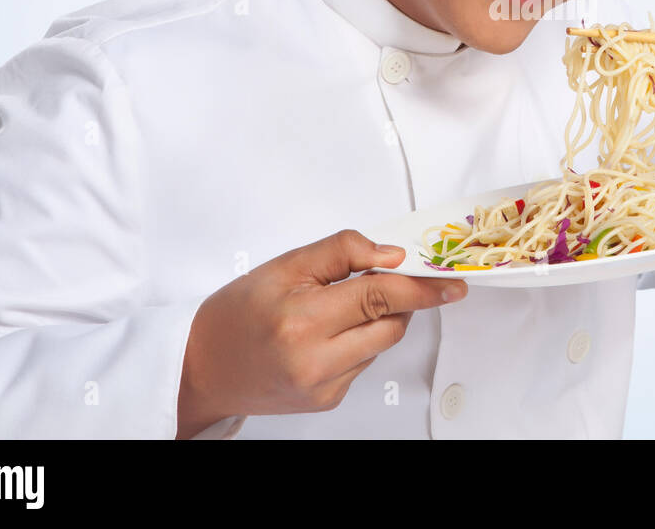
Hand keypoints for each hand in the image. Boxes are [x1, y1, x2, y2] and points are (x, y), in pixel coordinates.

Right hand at [176, 229, 465, 438]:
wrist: (203, 367)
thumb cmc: (238, 312)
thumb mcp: (284, 265)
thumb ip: (342, 252)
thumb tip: (391, 255)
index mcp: (303, 320)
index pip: (380, 296)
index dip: (421, 286)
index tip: (451, 282)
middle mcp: (315, 360)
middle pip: (391, 323)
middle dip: (398, 298)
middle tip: (383, 280)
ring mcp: (324, 387)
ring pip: (381, 342)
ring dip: (376, 319)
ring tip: (336, 308)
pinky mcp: (328, 401)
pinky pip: (364, 362)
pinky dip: (358, 342)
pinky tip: (326, 335)